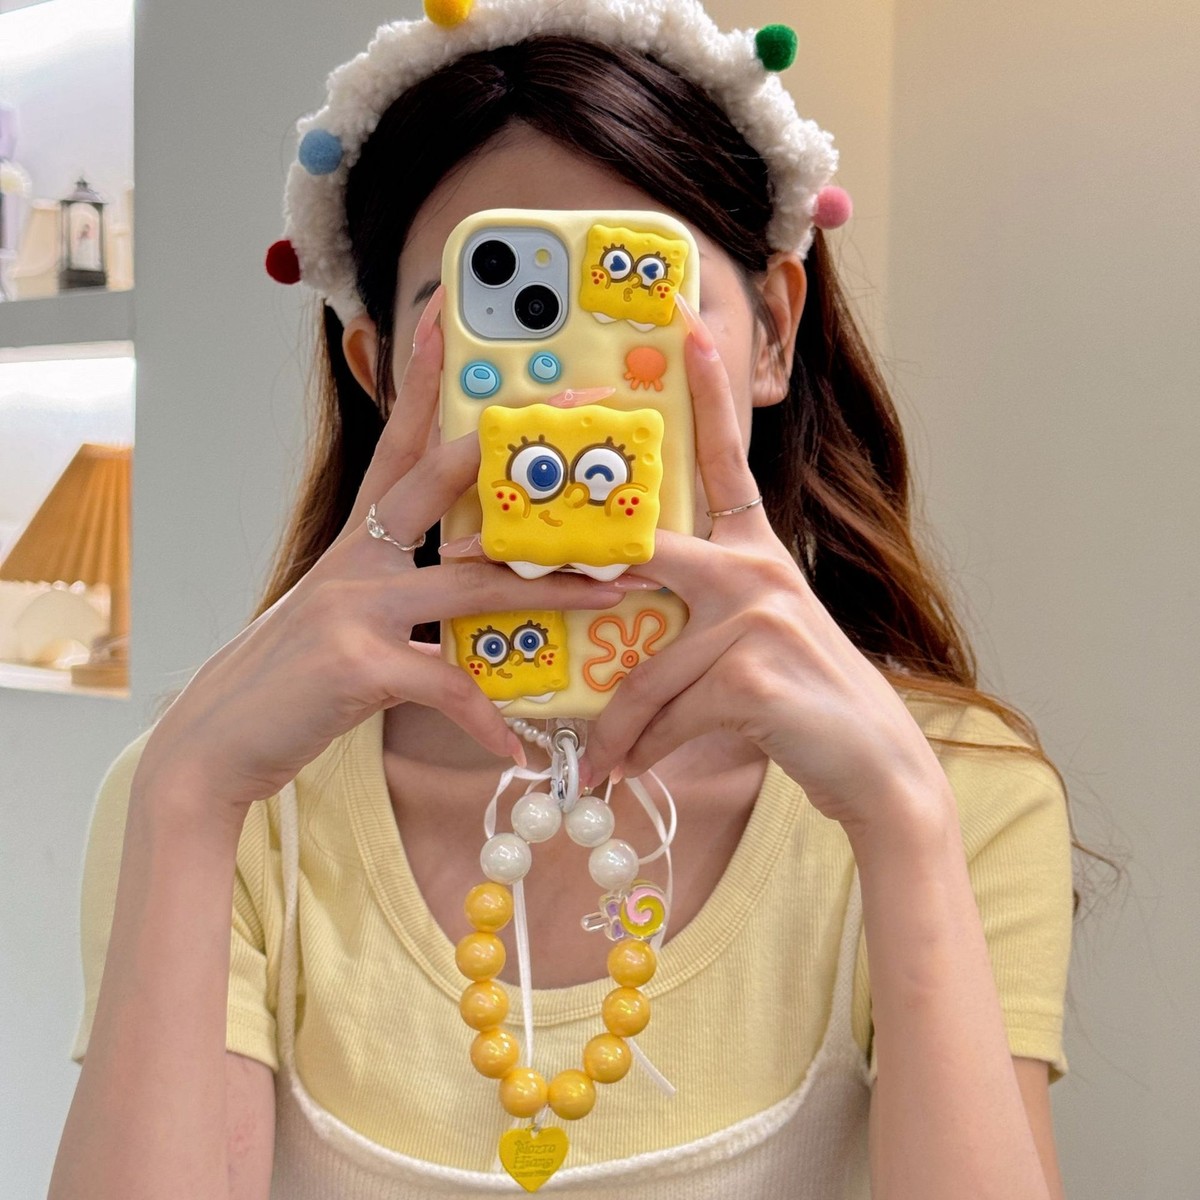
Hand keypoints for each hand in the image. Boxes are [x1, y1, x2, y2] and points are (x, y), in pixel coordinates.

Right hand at [136, 290, 624, 820]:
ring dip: (553, 591)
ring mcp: (355, 606)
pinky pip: (448, 685)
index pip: (395, 443)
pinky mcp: (359, 665)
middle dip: (516, 453)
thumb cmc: (287, 680)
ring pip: (474, 581)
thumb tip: (470, 589)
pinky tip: (514, 747)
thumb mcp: (341, 618)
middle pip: (441, 480)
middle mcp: (356, 559)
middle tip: (585, 415)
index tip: (441, 316)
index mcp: (356, 542)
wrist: (214, 741)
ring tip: (618, 594)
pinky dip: (485, 720)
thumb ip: (399, 594)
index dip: (418, 378)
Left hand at [578, 316, 948, 836]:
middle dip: (565, 568)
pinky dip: (641, 751)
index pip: (726, 462)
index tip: (690, 331)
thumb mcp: (751, 641)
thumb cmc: (802, 701)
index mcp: (755, 551)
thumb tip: (618, 639)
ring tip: (598, 760)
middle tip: (479, 565)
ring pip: (647, 668)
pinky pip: (665, 713)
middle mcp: (756, 568)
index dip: (709, 397)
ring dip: (617, 727)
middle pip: (642, 554)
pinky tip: (632, 774)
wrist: (870, 761)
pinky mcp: (752, 671)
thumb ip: (695, 620)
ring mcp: (757, 614)